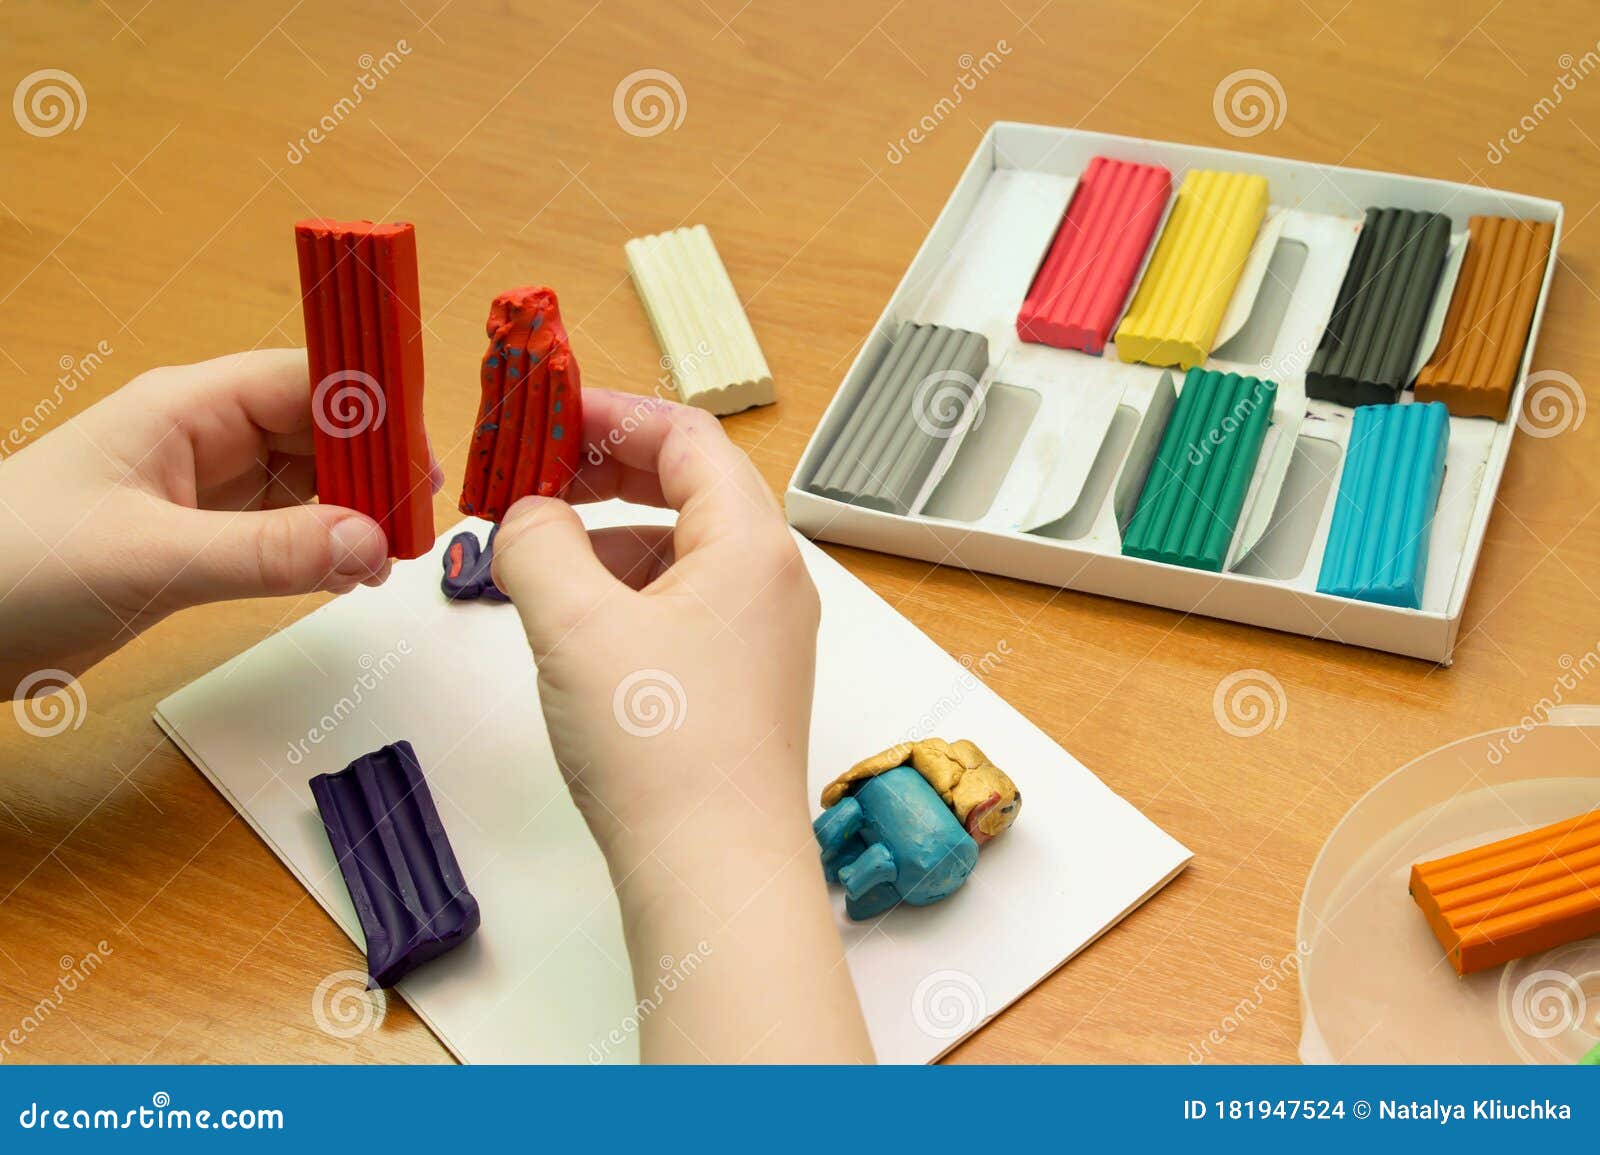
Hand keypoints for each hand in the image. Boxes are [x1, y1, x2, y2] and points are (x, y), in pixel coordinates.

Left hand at [0, 348, 440, 691]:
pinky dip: (323, 547)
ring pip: (308, 482)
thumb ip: (266, 553)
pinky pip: (283, 528)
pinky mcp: (197, 540)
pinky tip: (350, 572)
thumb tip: (370, 543)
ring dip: (354, 512)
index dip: (376, 412)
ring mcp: (201, 490)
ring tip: (393, 557)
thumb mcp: (149, 560)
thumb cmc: (16, 569)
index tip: (425, 462)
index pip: (307, 383)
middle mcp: (202, 438)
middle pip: (319, 431)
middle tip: (421, 524)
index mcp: (186, 408)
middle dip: (375, 470)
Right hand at [491, 389, 872, 1062]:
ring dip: (608, 537)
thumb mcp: (574, 623)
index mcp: (752, 542)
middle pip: (689, 486)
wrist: (714, 871)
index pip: (687, 435)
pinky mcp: (742, 682)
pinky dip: (626, 592)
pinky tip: (574, 622)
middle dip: (604, 473)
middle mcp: (772, 580)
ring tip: (536, 559)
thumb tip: (525, 514)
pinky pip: (683, 604)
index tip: (541, 417)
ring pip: (682, 549)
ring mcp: (763, 635)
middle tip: (530, 477)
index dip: (610, 414)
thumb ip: (536, 542)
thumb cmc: (662, 749)